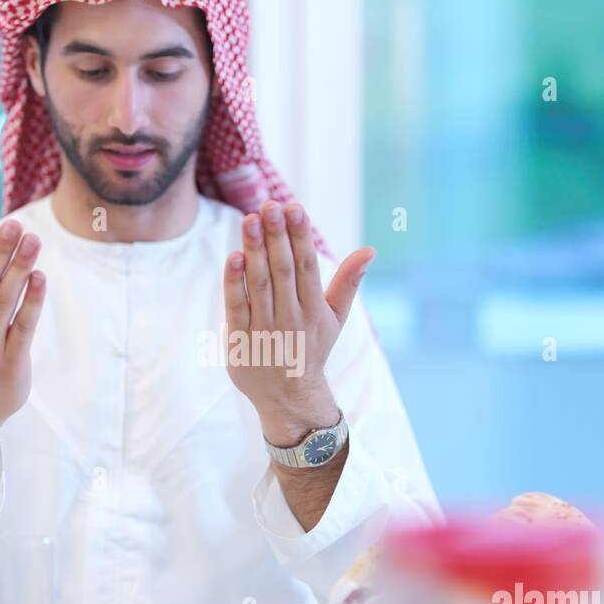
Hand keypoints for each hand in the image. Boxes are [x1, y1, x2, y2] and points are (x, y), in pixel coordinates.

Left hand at [223, 200, 374, 445]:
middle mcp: (291, 319)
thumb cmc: (311, 350)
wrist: (289, 399)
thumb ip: (348, 282)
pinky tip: (233, 257)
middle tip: (270, 204)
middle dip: (277, 236)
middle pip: (283, 271)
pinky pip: (236, 307)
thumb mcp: (334, 319)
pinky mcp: (240, 341)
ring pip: (259, 284)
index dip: (300, 236)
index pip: (308, 266)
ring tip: (250, 219)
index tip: (294, 207)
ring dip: (254, 250)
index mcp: (314, 311)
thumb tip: (370, 250)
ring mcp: (265, 330)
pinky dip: (234, 282)